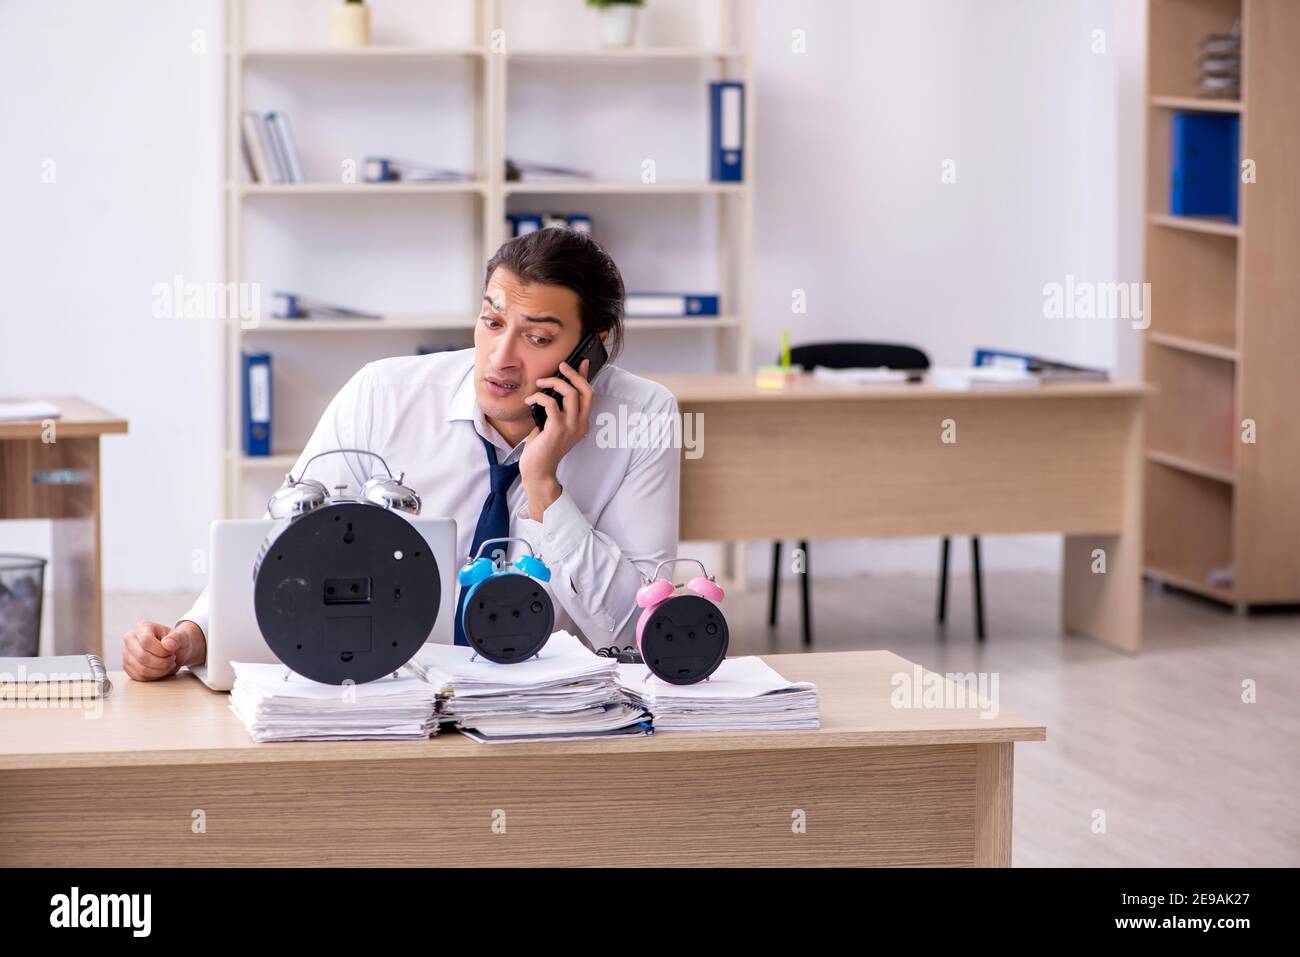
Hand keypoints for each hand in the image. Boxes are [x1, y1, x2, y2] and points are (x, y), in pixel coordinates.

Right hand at [122, 619, 205, 681]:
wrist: (174, 650)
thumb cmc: (177, 641)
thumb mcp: (182, 637)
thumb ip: (177, 638)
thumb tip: (167, 644)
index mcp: (142, 627)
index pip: (146, 641)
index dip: (161, 651)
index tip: (172, 652)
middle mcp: (130, 639)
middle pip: (142, 657)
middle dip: (162, 662)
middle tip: (172, 659)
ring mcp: (126, 653)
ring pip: (141, 669)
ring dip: (160, 671)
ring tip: (168, 664)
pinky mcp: (127, 666)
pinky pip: (139, 677)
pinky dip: (154, 676)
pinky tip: (161, 670)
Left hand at [519, 359, 592, 516]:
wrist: (537, 471)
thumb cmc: (542, 448)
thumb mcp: (552, 425)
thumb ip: (556, 410)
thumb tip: (552, 391)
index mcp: (582, 423)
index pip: (589, 395)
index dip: (584, 377)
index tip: (581, 363)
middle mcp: (580, 424)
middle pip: (585, 391)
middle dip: (573, 374)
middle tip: (561, 366)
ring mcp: (570, 427)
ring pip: (570, 394)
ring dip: (553, 383)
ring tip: (540, 383)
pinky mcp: (557, 429)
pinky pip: (551, 403)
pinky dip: (539, 397)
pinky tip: (530, 400)